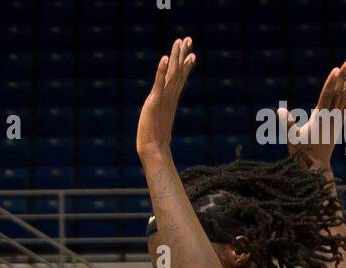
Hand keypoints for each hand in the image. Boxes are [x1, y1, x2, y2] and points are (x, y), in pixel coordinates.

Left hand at [136, 36, 196, 157]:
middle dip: (183, 54)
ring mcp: (163, 98)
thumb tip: (166, 120)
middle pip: (178, 71)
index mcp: (171, 100)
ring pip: (172, 72)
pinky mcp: (154, 101)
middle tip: (188, 38)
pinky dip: (162, 70)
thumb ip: (162, 119)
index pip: (180, 79)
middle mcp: (169, 96)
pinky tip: (165, 58)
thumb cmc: (155, 141)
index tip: (192, 54)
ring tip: (179, 41)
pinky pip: (159, 82)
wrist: (153, 149)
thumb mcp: (160, 123)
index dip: (186, 66)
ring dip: (176, 56)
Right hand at [278, 60, 345, 170]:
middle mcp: (331, 118)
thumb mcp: (291, 139)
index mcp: (320, 119)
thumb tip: (279, 111)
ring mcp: (336, 122)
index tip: (337, 69)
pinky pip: (345, 109)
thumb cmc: (301, 154)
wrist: (316, 169)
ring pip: (344, 98)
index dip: (331, 82)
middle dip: (343, 76)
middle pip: (338, 92)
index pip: (327, 96)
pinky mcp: (337, 126)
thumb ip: (287, 124)